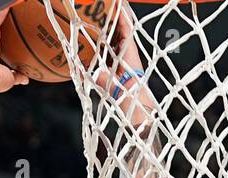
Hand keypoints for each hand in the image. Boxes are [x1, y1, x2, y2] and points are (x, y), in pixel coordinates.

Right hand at [94, 3, 154, 126]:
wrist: (141, 116)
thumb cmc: (134, 102)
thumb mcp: (118, 90)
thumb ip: (105, 81)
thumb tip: (92, 72)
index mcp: (130, 55)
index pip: (127, 28)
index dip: (121, 14)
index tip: (115, 2)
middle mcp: (127, 56)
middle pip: (118, 31)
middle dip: (109, 19)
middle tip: (97, 9)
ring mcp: (122, 64)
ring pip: (111, 43)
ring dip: (103, 33)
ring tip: (91, 22)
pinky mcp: (117, 72)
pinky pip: (106, 57)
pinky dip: (98, 51)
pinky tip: (86, 51)